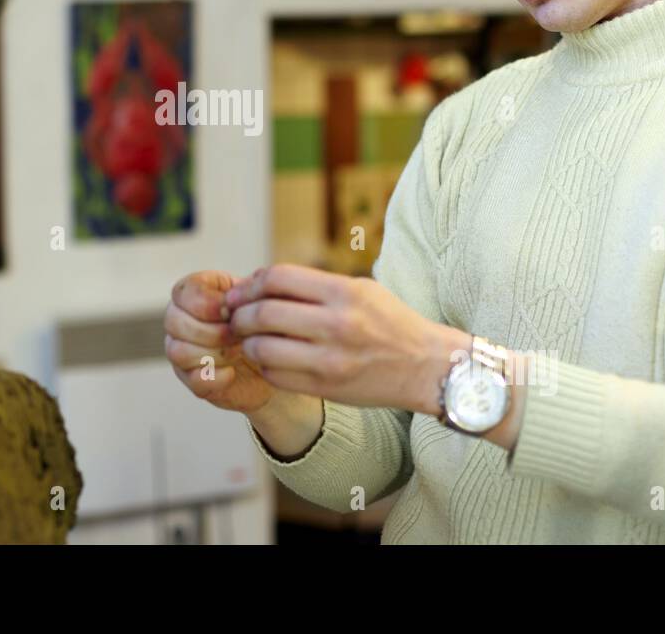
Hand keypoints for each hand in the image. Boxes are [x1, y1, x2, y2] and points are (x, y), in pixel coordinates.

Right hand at [164, 270, 279, 413]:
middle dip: (213, 331)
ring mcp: (179, 350)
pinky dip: (216, 377)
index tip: (233, 312)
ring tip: (240, 351)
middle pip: (174, 321)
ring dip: (215, 353)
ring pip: (179, 351)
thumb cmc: (261, 319)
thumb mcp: (258, 297)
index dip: (208, 304)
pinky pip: (193, 379)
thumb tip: (234, 300)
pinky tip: (232, 372)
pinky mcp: (190, 379)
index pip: (183, 292)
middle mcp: (178, 318)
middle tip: (241, 335)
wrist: (275, 354)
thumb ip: (246, 291)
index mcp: (192, 292)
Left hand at [224, 263, 471, 414]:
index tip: (242, 291)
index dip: (251, 283)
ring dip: (248, 343)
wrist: (428, 366)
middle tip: (237, 317)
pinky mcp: (327, 387)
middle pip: (264, 313)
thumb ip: (314, 286)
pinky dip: (265, 367)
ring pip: (263, 349)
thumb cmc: (391, 322)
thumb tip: (261, 283)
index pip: (278, 278)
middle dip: (241, 314)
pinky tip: (270, 361)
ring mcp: (331, 359)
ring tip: (250, 340)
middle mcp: (337, 324)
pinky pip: (277, 376)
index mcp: (345, 292)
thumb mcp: (360, 290)